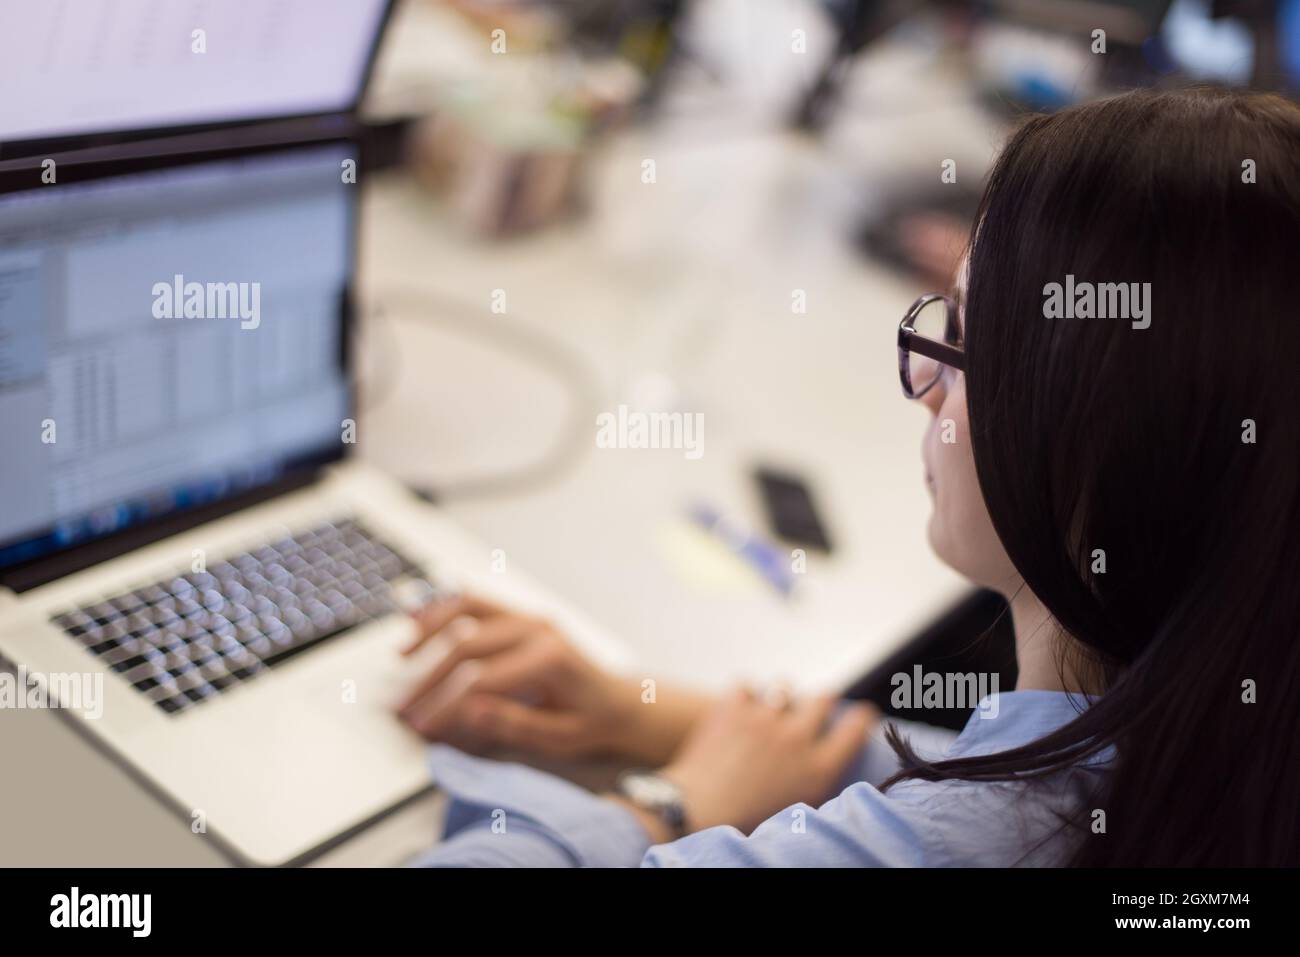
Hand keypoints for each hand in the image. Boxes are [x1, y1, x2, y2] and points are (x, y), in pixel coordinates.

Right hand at [396, 593, 709, 762]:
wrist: (619, 702)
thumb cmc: (590, 723)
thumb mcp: (557, 737)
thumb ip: (513, 722)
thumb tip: (467, 708)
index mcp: (549, 659)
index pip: (481, 680)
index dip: (444, 703)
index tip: (419, 725)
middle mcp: (538, 629)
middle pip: (467, 646)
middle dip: (428, 677)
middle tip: (401, 705)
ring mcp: (529, 617)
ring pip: (467, 611)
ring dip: (429, 630)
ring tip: (400, 656)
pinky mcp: (522, 616)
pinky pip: (478, 603)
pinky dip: (445, 607)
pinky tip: (419, 619)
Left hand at [659, 688, 875, 834]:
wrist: (697, 811)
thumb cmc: (746, 822)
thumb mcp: (798, 809)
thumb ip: (815, 778)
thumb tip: (825, 758)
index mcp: (818, 768)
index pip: (856, 729)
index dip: (862, 717)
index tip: (862, 713)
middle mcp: (797, 738)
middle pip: (823, 698)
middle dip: (821, 701)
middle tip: (812, 709)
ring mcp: (765, 718)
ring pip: (784, 687)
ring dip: (780, 698)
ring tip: (768, 712)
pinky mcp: (733, 707)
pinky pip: (746, 685)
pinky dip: (744, 695)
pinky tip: (740, 709)